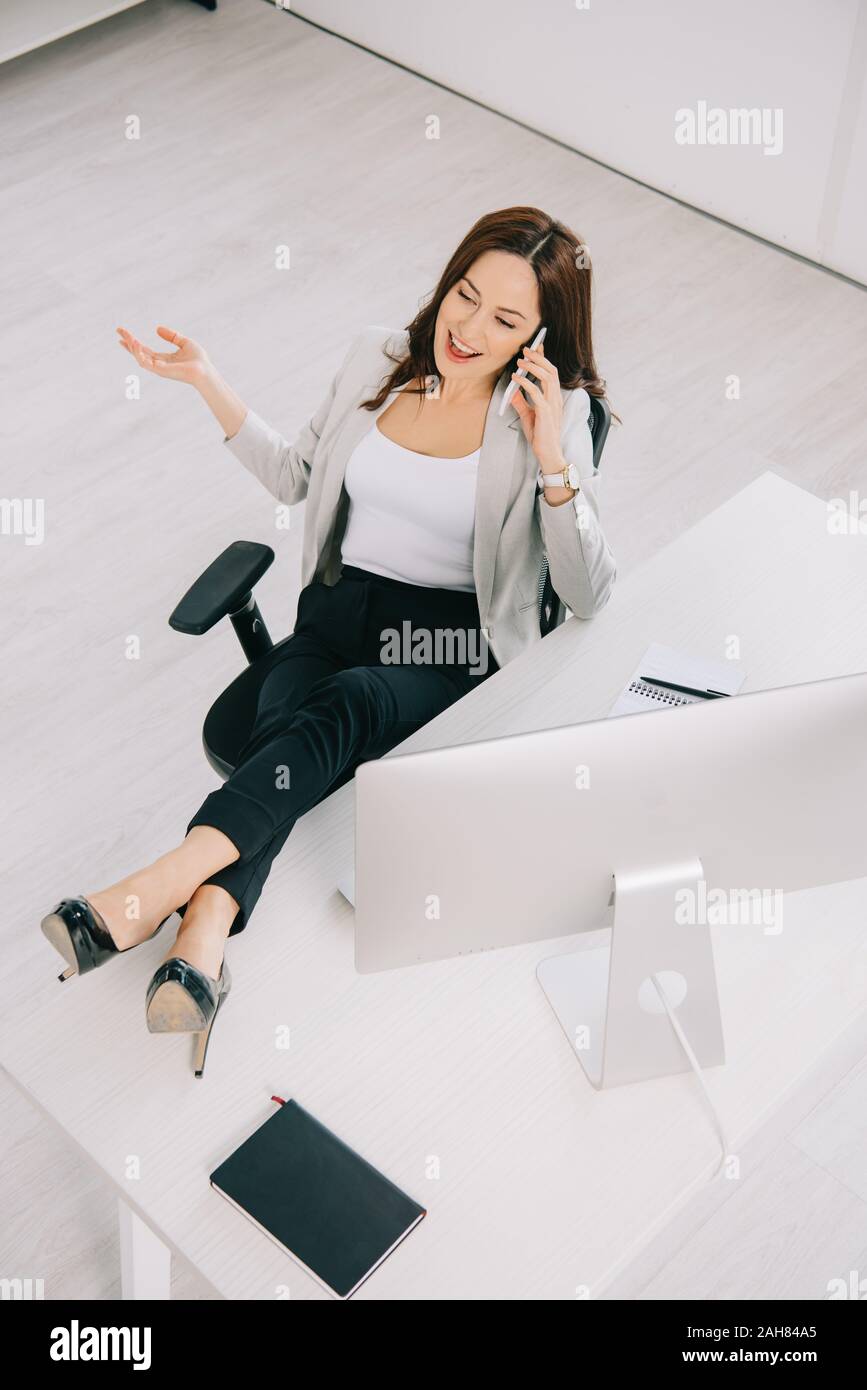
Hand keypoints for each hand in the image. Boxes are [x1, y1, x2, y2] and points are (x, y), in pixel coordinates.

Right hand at [116, 324, 212, 387]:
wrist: (205, 371)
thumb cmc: (198, 360)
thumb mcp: (184, 342)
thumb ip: (172, 336)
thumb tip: (156, 328)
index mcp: (163, 359)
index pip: (144, 350)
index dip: (133, 342)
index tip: (123, 333)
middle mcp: (158, 364)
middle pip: (138, 353)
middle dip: (128, 342)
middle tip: (119, 331)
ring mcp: (158, 369)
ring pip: (139, 358)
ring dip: (132, 347)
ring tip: (127, 336)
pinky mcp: (160, 371)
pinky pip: (145, 362)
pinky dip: (139, 353)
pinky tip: (135, 343)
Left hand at [509, 340, 564, 472]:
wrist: (547, 453)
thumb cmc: (540, 436)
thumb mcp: (527, 416)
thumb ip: (520, 403)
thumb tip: (512, 391)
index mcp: (554, 398)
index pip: (551, 373)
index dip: (544, 359)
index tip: (536, 347)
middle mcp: (556, 398)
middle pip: (551, 370)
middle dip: (539, 357)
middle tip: (526, 349)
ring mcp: (552, 404)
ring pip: (547, 377)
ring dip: (533, 366)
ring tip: (520, 361)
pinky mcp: (546, 412)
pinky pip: (536, 392)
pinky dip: (526, 383)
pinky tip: (516, 378)